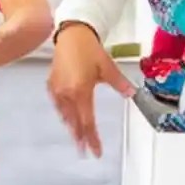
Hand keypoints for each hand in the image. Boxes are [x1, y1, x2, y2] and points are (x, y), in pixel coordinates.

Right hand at [47, 22, 135, 157]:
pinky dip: (63, 114)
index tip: (96, 151)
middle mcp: (66, 93)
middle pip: (74, 122)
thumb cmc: (89, 49)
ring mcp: (57, 89)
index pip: (87, 122)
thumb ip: (120, 83)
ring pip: (64, 115)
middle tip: (86, 151)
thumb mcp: (107, 67)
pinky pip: (58, 105)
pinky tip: (66, 117)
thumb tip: (132, 94)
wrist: (71, 34)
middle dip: (80, 137)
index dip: (92, 138)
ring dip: (71, 127)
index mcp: (81, 91)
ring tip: (77, 138)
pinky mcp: (51, 84)